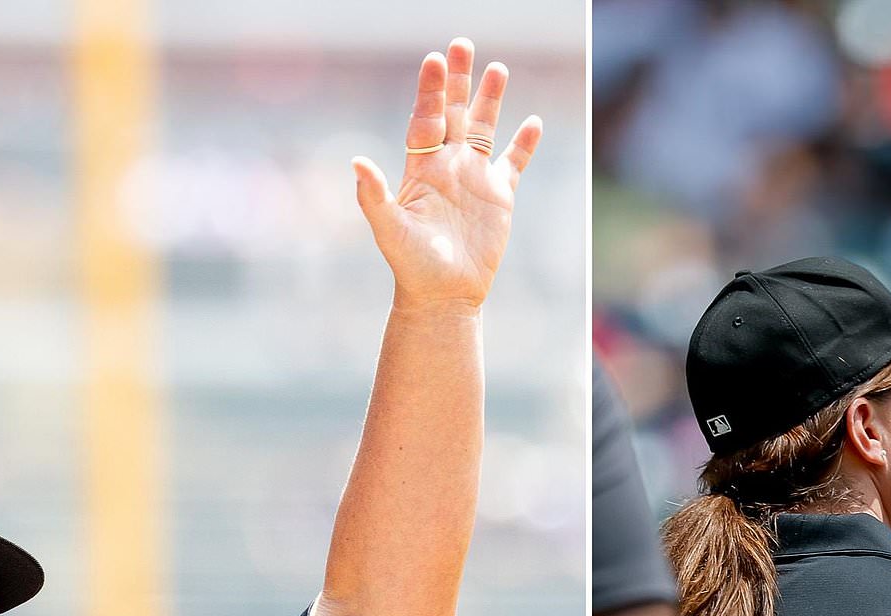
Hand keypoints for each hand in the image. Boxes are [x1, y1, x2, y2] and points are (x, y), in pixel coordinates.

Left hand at [352, 38, 542, 310]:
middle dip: (458, 80)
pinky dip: (524, 144)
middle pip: (454, 113)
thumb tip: (357, 162)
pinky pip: (514, 163)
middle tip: (462, 44)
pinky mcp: (499, 197)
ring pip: (484, 129)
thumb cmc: (411, 265)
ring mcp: (475, 178)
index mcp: (420, 167)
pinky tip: (533, 122)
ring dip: (491, 100)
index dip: (429, 91)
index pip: (425, 119)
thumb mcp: (389, 229)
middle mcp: (447, 165)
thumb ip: (375, 195)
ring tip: (498, 68)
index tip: (433, 61)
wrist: (444, 294)